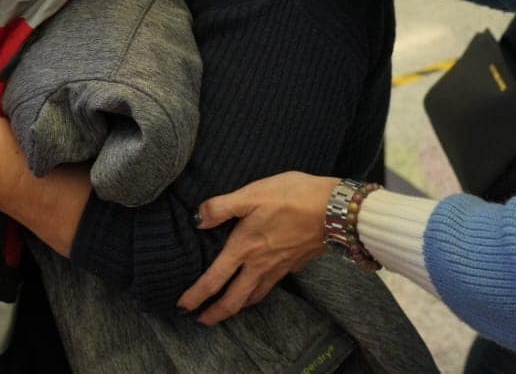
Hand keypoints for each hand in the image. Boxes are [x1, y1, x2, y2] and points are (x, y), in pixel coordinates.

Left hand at [177, 172, 336, 325]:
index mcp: (244, 248)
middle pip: (234, 299)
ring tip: (228, 309)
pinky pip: (270, 286)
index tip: (182, 306)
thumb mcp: (251, 193)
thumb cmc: (291, 197)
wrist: (333, 209)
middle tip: (202, 321)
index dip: (196, 295)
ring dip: (237, 306)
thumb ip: (221, 207)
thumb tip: (197, 219)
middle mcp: (259, 264)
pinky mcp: (293, 265)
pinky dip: (258, 293)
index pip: (214, 279)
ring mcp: (278, 268)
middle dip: (216, 313)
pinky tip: (258, 286)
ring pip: (254, 296)